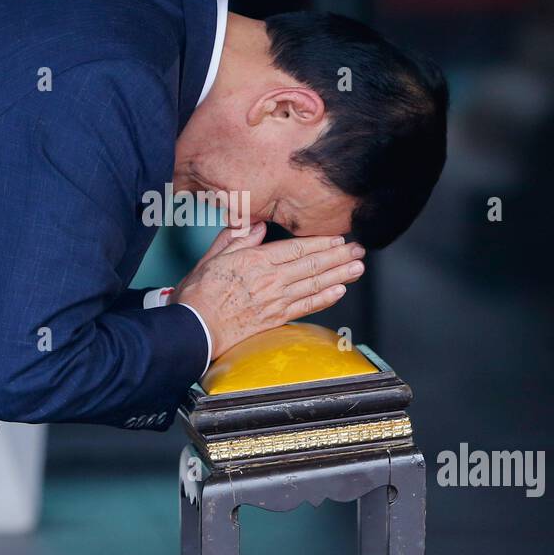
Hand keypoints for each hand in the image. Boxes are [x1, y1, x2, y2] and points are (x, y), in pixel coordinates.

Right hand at [173, 222, 364, 358]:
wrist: (195, 328)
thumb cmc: (198, 295)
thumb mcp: (211, 258)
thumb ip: (235, 239)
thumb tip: (255, 225)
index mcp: (255, 260)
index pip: (297, 248)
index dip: (321, 243)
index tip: (338, 238)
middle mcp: (270, 280)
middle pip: (312, 265)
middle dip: (339, 256)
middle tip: (358, 250)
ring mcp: (275, 301)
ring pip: (315, 285)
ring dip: (340, 275)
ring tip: (357, 267)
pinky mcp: (275, 319)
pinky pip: (306, 307)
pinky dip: (325, 299)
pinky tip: (340, 291)